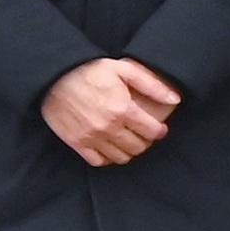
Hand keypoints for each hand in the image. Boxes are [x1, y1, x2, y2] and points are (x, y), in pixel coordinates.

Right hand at [40, 57, 180, 166]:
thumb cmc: (90, 71)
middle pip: (138, 147)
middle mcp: (108, 127)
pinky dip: (107, 158)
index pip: (152, 132)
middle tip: (143, 134)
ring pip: (120, 157)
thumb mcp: (124, 69)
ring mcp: (91, 137)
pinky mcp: (76, 143)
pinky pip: (98, 161)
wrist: (55, 77)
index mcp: (122, 109)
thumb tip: (175, 99)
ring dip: (129, 151)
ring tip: (128, 140)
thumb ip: (152, 85)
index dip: (159, 131)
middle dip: (145, 142)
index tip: (159, 129)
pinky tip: (110, 147)